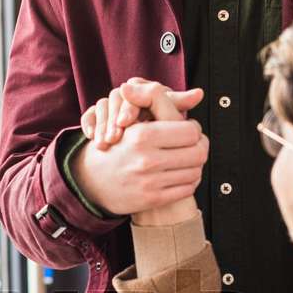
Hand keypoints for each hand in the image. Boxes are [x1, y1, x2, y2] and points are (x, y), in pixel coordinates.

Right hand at [73, 82, 207, 216]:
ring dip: (195, 165)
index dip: (194, 130)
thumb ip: (156, 98)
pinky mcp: (153, 199)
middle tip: (194, 145)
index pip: (192, 131)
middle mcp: (147, 160)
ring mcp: (150, 182)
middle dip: (200, 147)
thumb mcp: (131, 118)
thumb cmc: (117, 145)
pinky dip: (189, 182)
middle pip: (199, 153)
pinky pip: (187, 189)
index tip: (188, 130)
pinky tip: (181, 175)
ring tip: (187, 160)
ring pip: (195, 172)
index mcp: (143, 135)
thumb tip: (196, 93)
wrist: (92, 180)